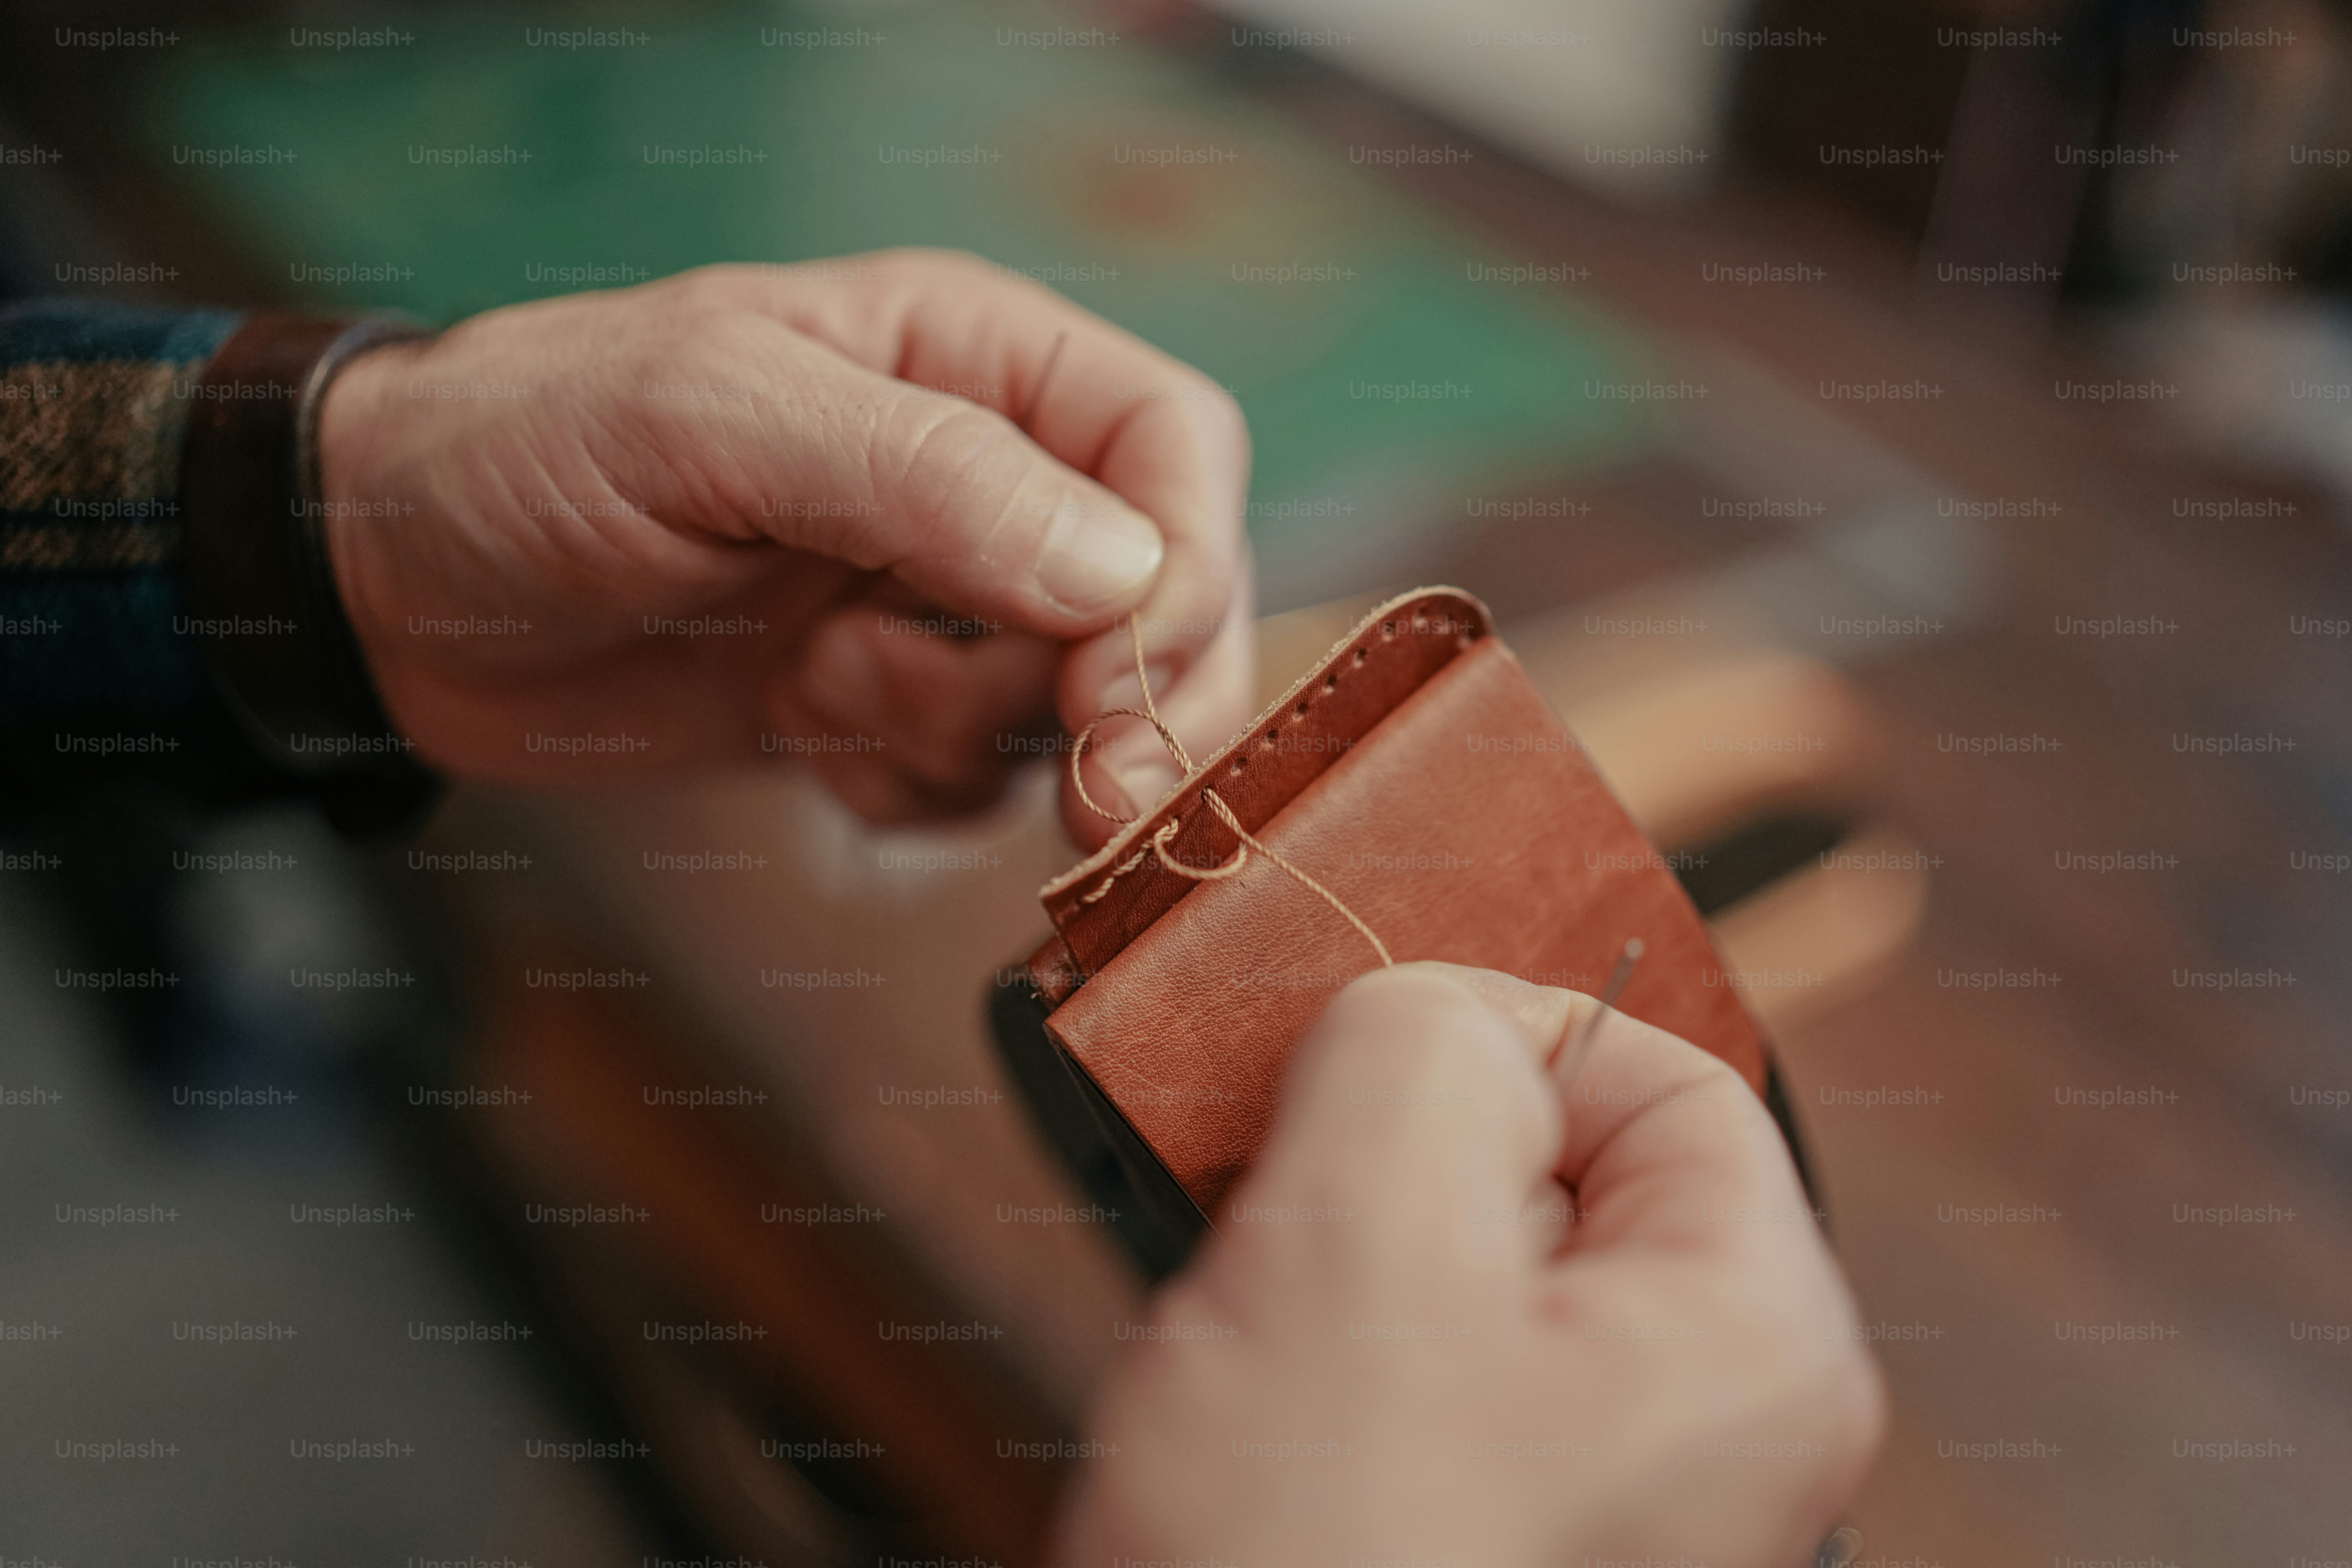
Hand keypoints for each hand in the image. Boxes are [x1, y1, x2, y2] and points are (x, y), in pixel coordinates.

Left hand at [318, 249, 1254, 847]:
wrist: (395, 589)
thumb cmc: (527, 451)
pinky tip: (807, 742)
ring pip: (1080, 710)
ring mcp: (936, 602)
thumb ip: (921, 475)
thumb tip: (1119, 571)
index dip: (1183, 571)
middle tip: (1081, 793)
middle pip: (1165, 597)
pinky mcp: (884, 707)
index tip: (1117, 685)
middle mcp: (981, 479)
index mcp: (970, 360)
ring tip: (821, 696)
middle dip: (1131, 704)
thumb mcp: (710, 417)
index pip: (1173, 448)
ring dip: (971, 740)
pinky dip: (909, 793)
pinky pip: (978, 785)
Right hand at [1057, 963, 1884, 1567]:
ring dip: (1335, 1239)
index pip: (1667, 1074)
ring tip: (1248, 1307)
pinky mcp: (1471, 1531)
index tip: (1357, 1051)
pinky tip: (1242, 1377)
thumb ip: (1422, 1048)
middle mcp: (1703, 1428)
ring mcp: (1587, 1495)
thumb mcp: (1365, 1232)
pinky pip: (1412, 1368)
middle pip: (1558, 1171)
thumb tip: (1432, 1011)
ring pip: (1463, 1268)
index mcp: (1756, 1345)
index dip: (1504, 1027)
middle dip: (1396, 1149)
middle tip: (1280, 1187)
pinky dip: (1317, 1331)